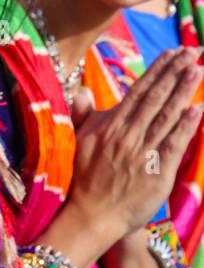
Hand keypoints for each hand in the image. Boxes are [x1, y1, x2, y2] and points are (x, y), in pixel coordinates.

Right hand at [64, 47, 203, 242]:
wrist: (91, 215)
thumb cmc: (84, 177)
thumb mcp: (77, 142)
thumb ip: (83, 115)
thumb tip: (83, 91)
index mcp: (108, 126)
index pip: (137, 91)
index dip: (156, 71)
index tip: (171, 53)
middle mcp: (126, 135)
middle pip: (154, 98)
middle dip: (174, 73)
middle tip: (191, 53)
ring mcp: (142, 154)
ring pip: (165, 116)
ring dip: (182, 91)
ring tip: (196, 70)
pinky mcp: (156, 173)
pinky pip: (173, 145)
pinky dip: (185, 126)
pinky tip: (196, 109)